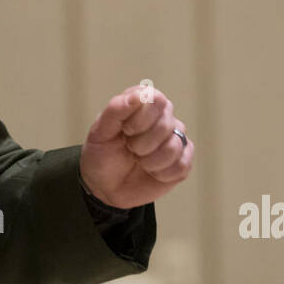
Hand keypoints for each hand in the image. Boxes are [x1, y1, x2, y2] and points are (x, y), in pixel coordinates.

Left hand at [79, 85, 193, 209]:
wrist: (106, 187)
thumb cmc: (103, 154)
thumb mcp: (100, 132)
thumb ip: (116, 109)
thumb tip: (138, 96)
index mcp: (144, 103)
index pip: (156, 99)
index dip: (141, 119)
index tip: (125, 131)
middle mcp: (164, 116)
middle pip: (165, 125)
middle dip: (141, 144)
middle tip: (130, 149)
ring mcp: (176, 139)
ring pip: (174, 147)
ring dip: (150, 161)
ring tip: (139, 161)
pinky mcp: (183, 161)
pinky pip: (182, 165)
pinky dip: (161, 174)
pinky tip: (151, 172)